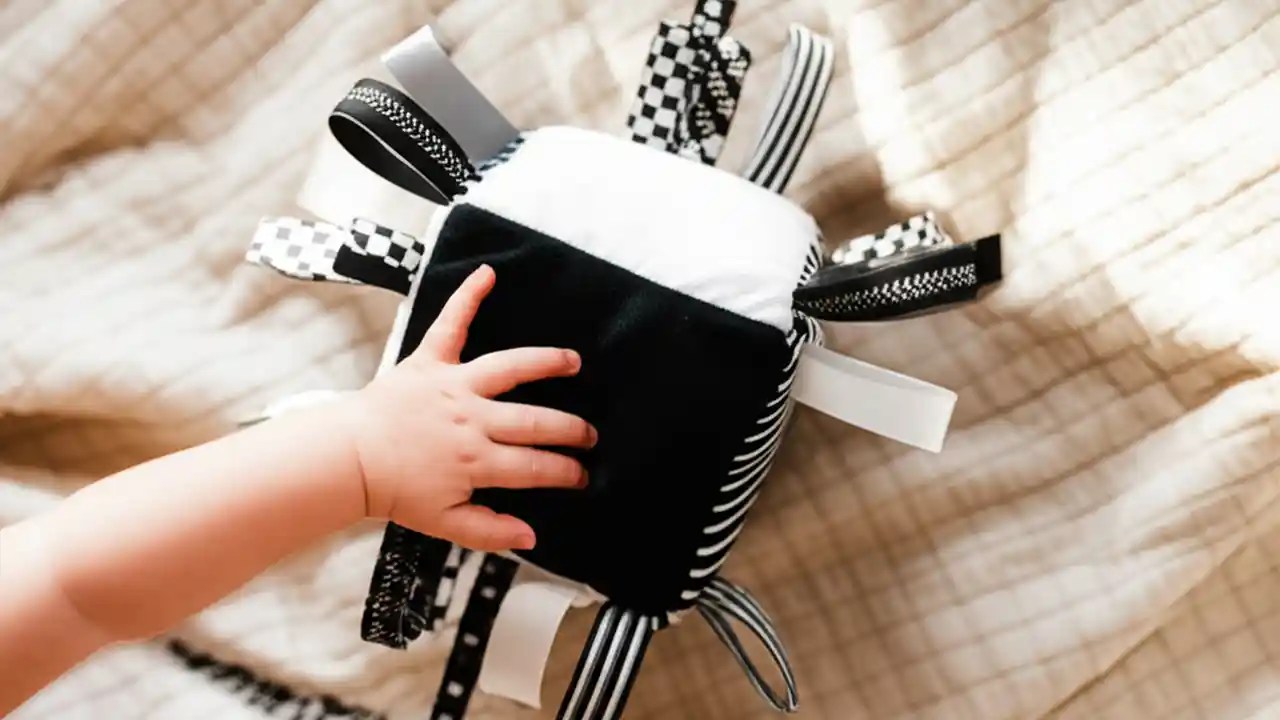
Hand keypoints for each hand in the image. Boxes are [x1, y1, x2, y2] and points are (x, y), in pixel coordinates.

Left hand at [344, 264, 593, 551]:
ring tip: (573, 361)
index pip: (535, 467)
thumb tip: (533, 536)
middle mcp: (471, 420)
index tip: (582, 475)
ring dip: (545, 362)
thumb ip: (490, 531)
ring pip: (509, 368)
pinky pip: (450, 325)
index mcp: (475, 461)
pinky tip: (487, 274)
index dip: (565, 472)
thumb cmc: (396, 491)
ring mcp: (452, 387)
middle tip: (590, 434)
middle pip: (534, 421)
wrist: (349, 461)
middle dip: (570, 429)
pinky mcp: (428, 363)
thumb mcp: (445, 524)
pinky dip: (467, 296)